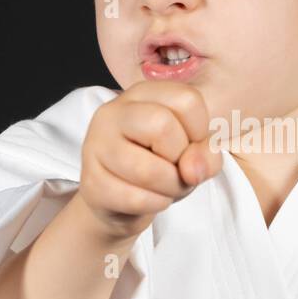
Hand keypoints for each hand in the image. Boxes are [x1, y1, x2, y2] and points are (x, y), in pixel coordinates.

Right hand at [78, 81, 223, 239]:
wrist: (122, 199)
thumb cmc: (160, 164)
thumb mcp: (192, 152)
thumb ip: (206, 154)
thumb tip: (192, 170)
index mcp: (143, 94)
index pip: (187, 99)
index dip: (200, 130)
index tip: (189, 143)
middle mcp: (113, 112)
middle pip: (162, 126)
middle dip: (181, 158)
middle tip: (177, 168)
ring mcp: (96, 146)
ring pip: (148, 170)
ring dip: (171, 187)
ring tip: (167, 186)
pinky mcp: (91, 182)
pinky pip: (136, 198)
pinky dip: (155, 204)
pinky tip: (150, 199)